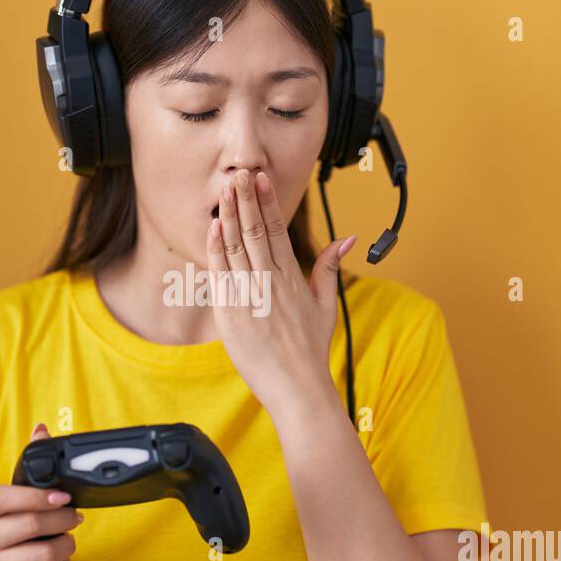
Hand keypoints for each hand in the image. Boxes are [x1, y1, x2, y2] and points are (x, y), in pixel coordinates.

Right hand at [0, 423, 82, 560]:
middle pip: (30, 525)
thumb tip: (42, 429)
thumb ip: (28, 467)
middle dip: (62, 519)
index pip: (4, 497)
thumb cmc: (5, 532)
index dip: (37, 496)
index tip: (63, 495)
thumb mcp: (10, 500)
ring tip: (68, 537)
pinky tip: (60, 558)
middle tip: (75, 516)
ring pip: (43, 553)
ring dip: (66, 544)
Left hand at [204, 168, 356, 418]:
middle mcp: (270, 283)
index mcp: (292, 278)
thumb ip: (330, 268)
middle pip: (254, 231)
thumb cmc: (310, 350)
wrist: (296, 387)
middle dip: (245, 200)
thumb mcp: (327, 305)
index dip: (266, 202)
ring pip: (235, 247)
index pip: (276, 230)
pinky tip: (212, 228)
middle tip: (237, 174)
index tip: (259, 179)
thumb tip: (348, 238)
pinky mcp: (231, 314)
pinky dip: (215, 249)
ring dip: (228, 217)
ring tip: (223, 191)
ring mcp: (249, 297)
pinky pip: (220, 274)